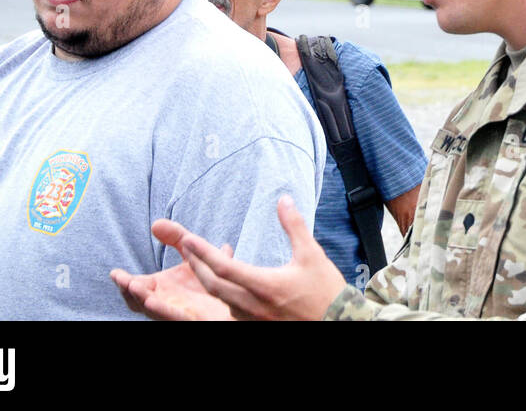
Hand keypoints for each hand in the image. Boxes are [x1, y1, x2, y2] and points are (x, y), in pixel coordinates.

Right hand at [110, 236, 235, 320]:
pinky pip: (176, 317)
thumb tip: (156, 224)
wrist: (238, 301)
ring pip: (155, 311)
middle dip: (129, 292)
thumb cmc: (211, 282)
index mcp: (163, 291)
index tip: (115, 273)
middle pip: (140, 303)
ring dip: (144, 300)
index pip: (138, 290)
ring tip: (134, 286)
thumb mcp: (194, 257)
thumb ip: (179, 239)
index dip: (125, 284)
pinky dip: (163, 310)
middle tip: (121, 279)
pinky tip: (153, 301)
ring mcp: (179, 314)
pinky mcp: (193, 320)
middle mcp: (168, 304)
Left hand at [174, 195, 347, 320]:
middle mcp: (253, 305)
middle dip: (196, 265)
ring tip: (202, 261)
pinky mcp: (256, 326)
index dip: (203, 253)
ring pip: (221, 299)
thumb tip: (284, 200)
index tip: (188, 239)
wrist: (338, 323)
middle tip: (186, 247)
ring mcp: (253, 319)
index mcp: (265, 286)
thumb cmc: (325, 290)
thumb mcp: (312, 254)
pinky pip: (232, 310)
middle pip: (213, 285)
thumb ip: (294, 226)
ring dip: (208, 280)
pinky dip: (223, 293)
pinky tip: (226, 283)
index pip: (225, 268)